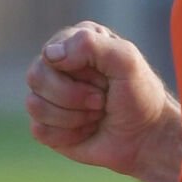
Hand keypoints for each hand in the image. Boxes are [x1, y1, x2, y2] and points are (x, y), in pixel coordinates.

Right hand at [25, 21, 177, 178]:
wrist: (147, 138)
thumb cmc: (140, 95)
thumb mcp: (126, 60)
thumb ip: (90, 44)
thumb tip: (49, 54)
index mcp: (73, 42)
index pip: (50, 53)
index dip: (75, 73)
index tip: (104, 81)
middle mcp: (57, 66)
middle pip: (36, 77)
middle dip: (73, 96)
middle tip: (101, 101)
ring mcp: (49, 96)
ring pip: (34, 105)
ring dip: (73, 117)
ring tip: (96, 115)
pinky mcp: (47, 125)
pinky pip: (39, 130)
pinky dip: (68, 135)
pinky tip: (86, 130)